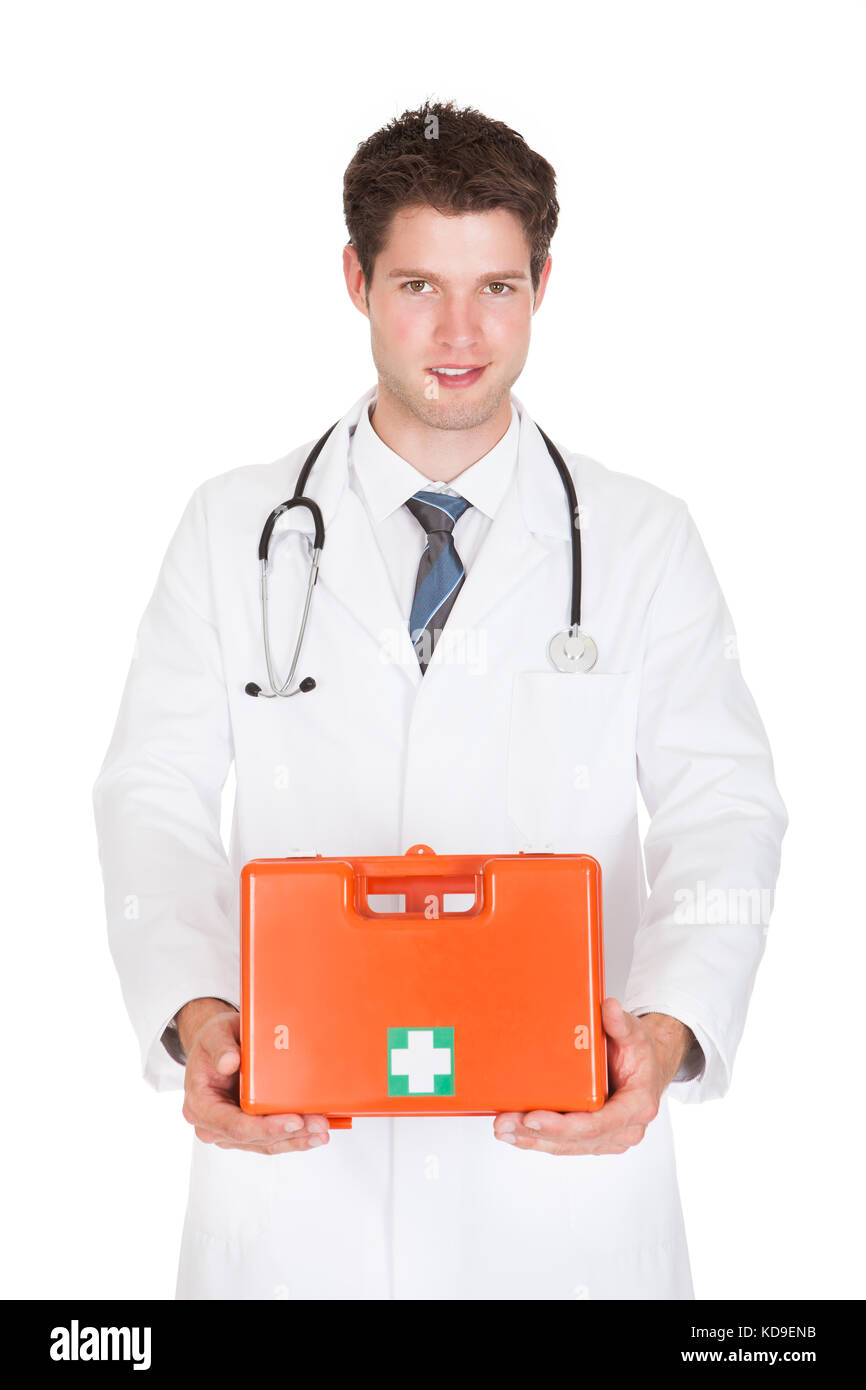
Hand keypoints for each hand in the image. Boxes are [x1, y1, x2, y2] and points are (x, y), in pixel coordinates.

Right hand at [177, 997, 329, 1154]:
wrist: (214, 1047)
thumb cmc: (212, 1042)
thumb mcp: (213, 1035)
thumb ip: (220, 1048)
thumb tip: (229, 1063)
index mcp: (200, 1105)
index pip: (234, 1125)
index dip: (265, 1128)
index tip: (294, 1121)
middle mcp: (213, 1125)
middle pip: (255, 1138)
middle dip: (290, 1134)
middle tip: (319, 1124)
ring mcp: (230, 1131)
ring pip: (266, 1144)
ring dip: (296, 1140)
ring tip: (322, 1132)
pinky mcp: (247, 1130)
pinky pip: (271, 1139)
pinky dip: (293, 1137)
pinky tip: (314, 1133)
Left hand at [492, 998, 693, 1156]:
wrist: (649, 1067)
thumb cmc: (641, 1054)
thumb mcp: (636, 1034)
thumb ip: (621, 1023)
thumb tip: (609, 1007)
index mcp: (637, 1106)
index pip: (598, 1124)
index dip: (564, 1125)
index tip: (533, 1118)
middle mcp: (624, 1129)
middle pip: (575, 1140)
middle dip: (537, 1134)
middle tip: (505, 1123)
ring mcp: (608, 1137)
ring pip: (566, 1146)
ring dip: (532, 1140)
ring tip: (503, 1129)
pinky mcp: (594, 1138)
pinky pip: (564, 1143)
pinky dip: (539, 1140)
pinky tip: (516, 1134)